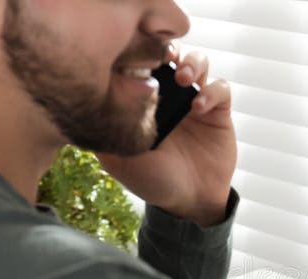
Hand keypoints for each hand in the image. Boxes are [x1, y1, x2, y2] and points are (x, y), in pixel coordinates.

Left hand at [97, 43, 236, 226]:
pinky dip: (212, 91)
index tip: (134, 55)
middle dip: (167, 48)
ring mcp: (195, 101)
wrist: (189, 201)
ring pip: (198, 62)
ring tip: (184, 79)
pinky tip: (198, 107)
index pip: (142, 61)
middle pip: (171, 52)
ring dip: (192, 63)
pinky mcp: (218, 112)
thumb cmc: (153, 180)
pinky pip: (221, 88)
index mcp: (145, 99)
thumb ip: (103, 131)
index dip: (139, 50)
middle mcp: (171, 94)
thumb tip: (87, 99)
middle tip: (163, 60)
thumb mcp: (117, 158)